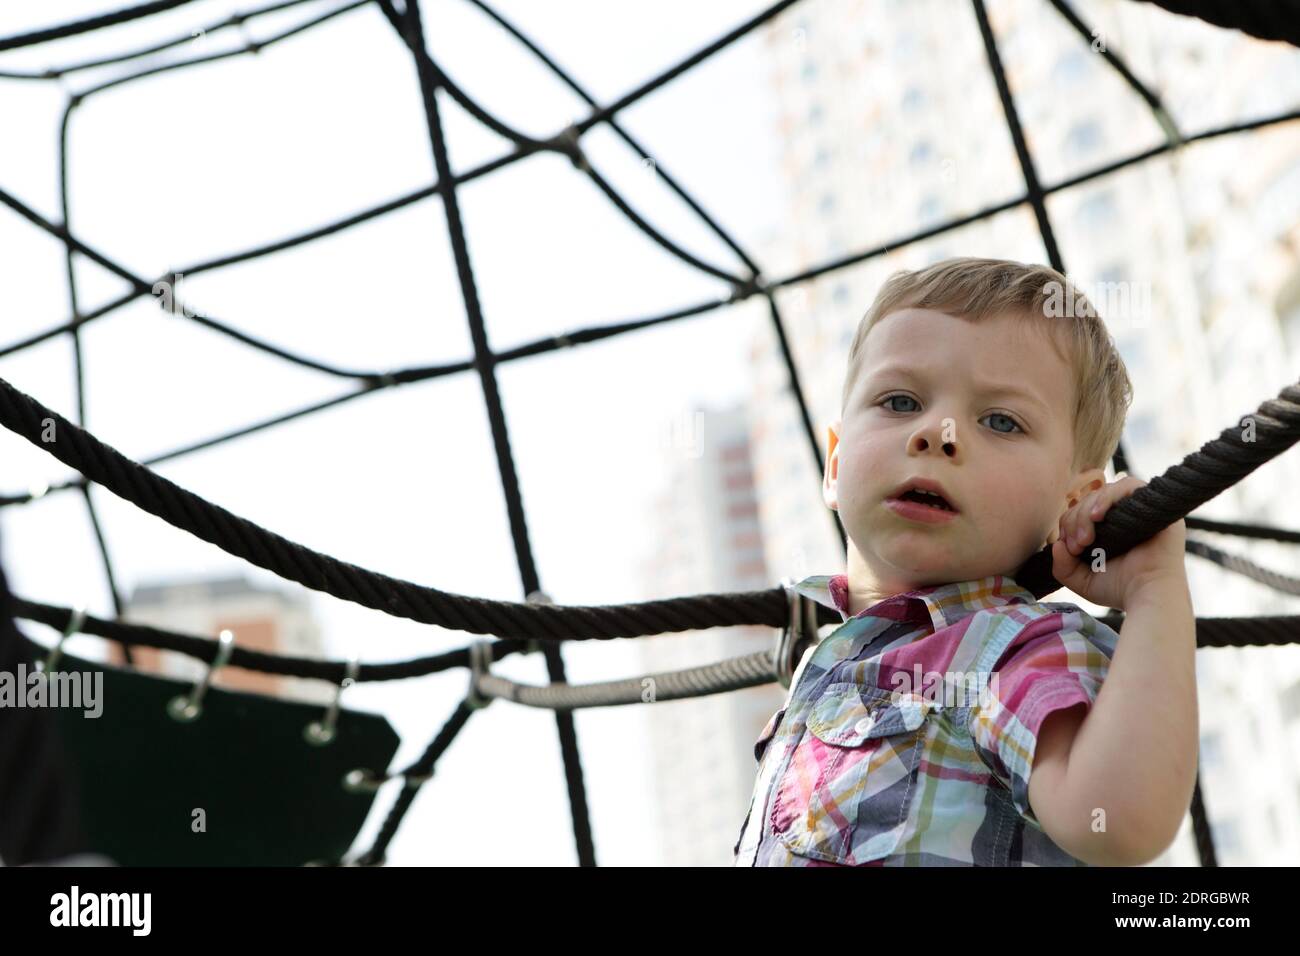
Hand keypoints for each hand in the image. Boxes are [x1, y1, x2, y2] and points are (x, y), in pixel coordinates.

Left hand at [1049, 476, 1186, 609]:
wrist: (1149, 595)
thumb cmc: (1120, 589)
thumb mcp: (1082, 579)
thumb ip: (1063, 564)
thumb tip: (1057, 545)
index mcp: (1109, 528)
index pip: (1081, 510)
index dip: (1068, 524)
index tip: (1069, 548)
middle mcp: (1126, 515)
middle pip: (1089, 499)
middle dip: (1075, 520)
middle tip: (1077, 546)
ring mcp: (1141, 507)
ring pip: (1104, 492)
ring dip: (1086, 512)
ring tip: (1085, 539)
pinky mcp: (1155, 503)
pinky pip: (1127, 485)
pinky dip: (1106, 498)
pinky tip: (1097, 517)